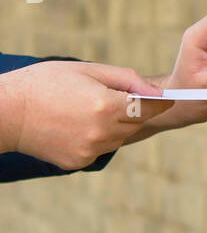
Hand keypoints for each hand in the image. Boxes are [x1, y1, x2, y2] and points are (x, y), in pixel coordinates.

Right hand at [0, 61, 172, 169]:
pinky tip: (73, 126)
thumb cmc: (45, 83)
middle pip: (135, 124)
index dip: (158, 102)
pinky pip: (100, 149)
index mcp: (106, 105)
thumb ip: (126, 79)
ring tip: (86, 110)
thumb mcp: (87, 70)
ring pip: (119, 138)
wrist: (7, 111)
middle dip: (130, 111)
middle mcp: (102, 132)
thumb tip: (157, 91)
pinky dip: (95, 139)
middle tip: (109, 98)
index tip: (165, 98)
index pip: (149, 108)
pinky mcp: (78, 162)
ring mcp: (90, 150)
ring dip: (113, 126)